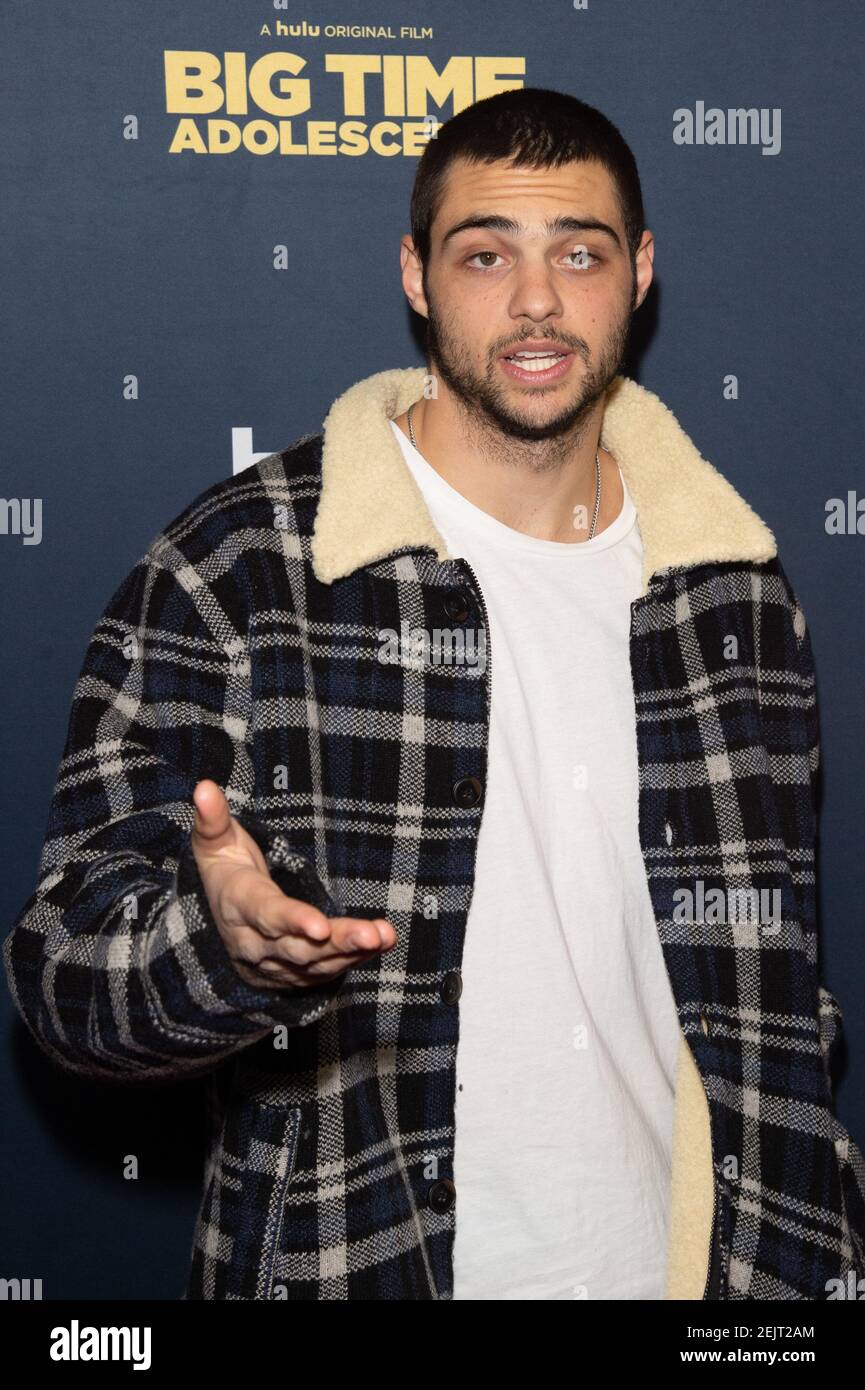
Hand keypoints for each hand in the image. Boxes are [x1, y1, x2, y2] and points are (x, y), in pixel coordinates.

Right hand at [190, 779, 396, 990]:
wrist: (218, 926)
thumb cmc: (225, 872)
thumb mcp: (214, 844)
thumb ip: (212, 819)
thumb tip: (203, 787)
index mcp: (238, 906)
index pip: (266, 915)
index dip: (292, 921)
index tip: (320, 925)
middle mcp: (256, 943)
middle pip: (298, 947)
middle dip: (336, 942)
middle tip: (370, 934)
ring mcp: (277, 963)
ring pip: (318, 962)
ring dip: (353, 951)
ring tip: (384, 936)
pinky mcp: (297, 974)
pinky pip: (329, 970)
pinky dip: (357, 958)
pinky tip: (382, 943)